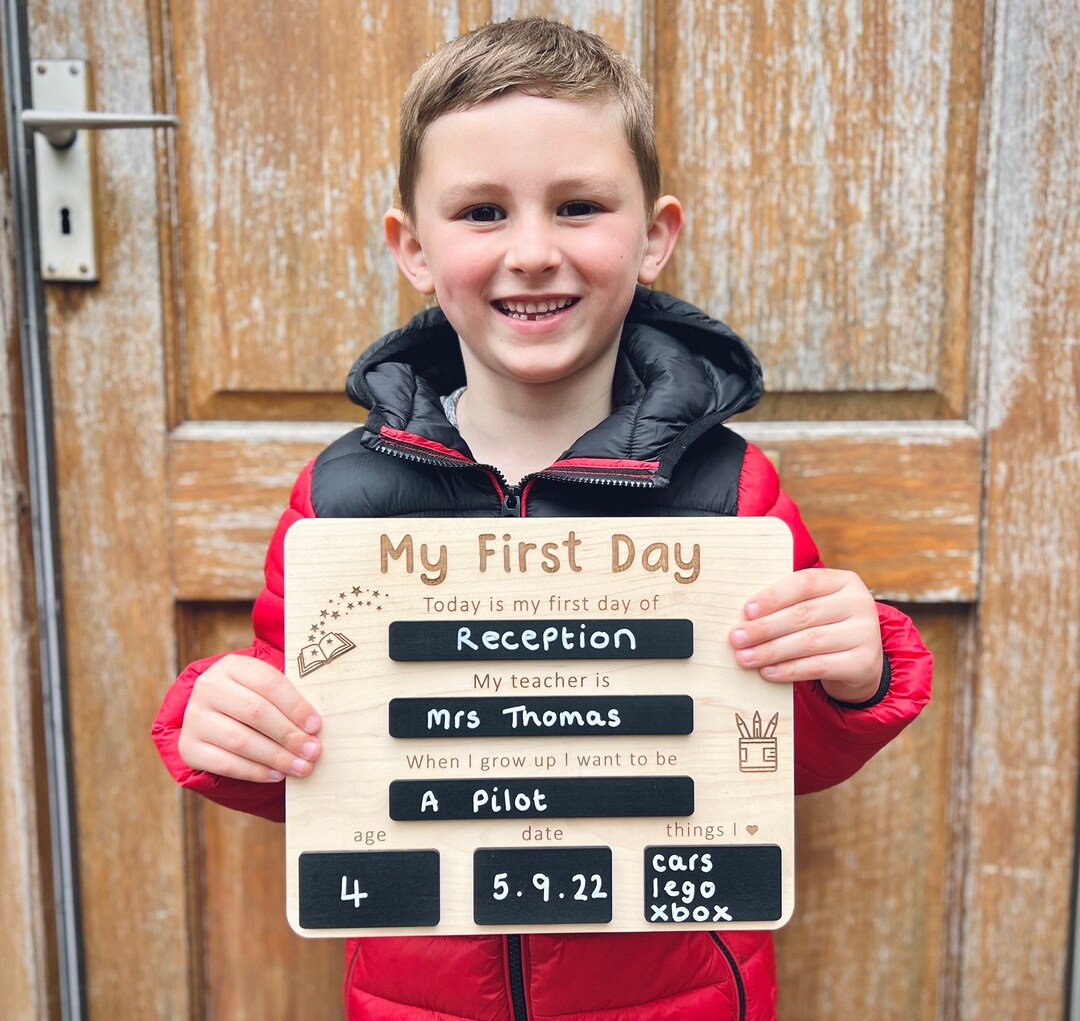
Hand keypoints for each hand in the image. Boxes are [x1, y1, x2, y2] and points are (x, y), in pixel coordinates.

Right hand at [177, 654, 321, 782]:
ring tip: (301, 767)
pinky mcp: (189, 747)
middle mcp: (208, 688)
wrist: (213, 714)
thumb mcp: (265, 688)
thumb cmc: (252, 699)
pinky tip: (277, 775)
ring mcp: (194, 718)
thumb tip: (315, 727)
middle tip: (313, 751)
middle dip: (289, 735)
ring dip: (276, 757)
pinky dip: (255, 772)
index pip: (268, 683)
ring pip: (241, 740)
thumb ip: (288, 699)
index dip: (295, 706)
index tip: (316, 726)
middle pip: (255, 712)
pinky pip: (226, 763)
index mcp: (231, 666)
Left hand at [728, 569, 882, 703]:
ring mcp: (865, 633)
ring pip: (809, 641)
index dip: (773, 596)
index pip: (804, 583)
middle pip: (803, 614)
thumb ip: (788, 604)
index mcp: (844, 581)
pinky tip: (768, 672)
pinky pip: (818, 666)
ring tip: (746, 658)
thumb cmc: (826, 626)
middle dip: (765, 628)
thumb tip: (745, 616)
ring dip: (771, 651)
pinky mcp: (863, 662)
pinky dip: (789, 670)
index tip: (746, 611)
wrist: (861, 661)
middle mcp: (859, 603)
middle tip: (737, 638)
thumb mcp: (815, 606)